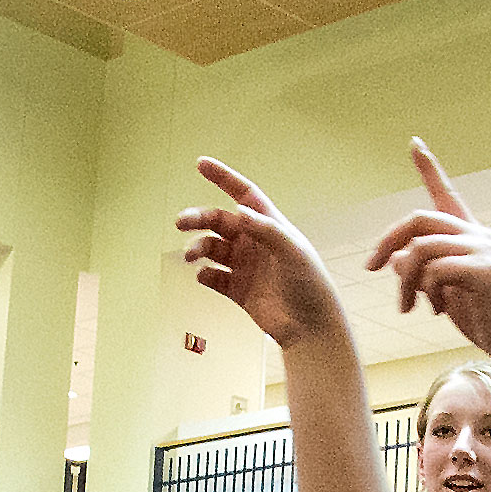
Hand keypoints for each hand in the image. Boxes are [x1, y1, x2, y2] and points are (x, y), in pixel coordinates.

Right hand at [175, 160, 348, 347]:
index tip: (201, 165)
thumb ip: (265, 229)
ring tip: (191, 256)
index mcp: (269, 225)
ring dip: (198, 248)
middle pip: (219, 221)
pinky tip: (204, 277)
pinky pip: (214, 278)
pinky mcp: (238, 290)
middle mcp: (254, 242)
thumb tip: (238, 210)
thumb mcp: (292, 250)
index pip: (243, 193)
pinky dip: (205, 276)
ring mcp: (245, 266)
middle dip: (198, 219)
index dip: (223, 177)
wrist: (310, 327)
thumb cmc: (309, 284)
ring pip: (212, 249)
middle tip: (180, 222)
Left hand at [363, 141, 490, 369]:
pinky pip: (435, 270)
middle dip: (387, 241)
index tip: (414, 143)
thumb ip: (420, 271)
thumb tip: (396, 259)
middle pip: (418, 220)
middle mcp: (478, 234)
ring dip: (404, 282)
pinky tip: (436, 310)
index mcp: (470, 235)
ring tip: (406, 307)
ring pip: (421, 249)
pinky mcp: (484, 269)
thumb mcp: (441, 291)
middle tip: (371, 267)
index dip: (429, 168)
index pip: (446, 195)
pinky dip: (427, 292)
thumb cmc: (481, 316)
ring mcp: (483, 249)